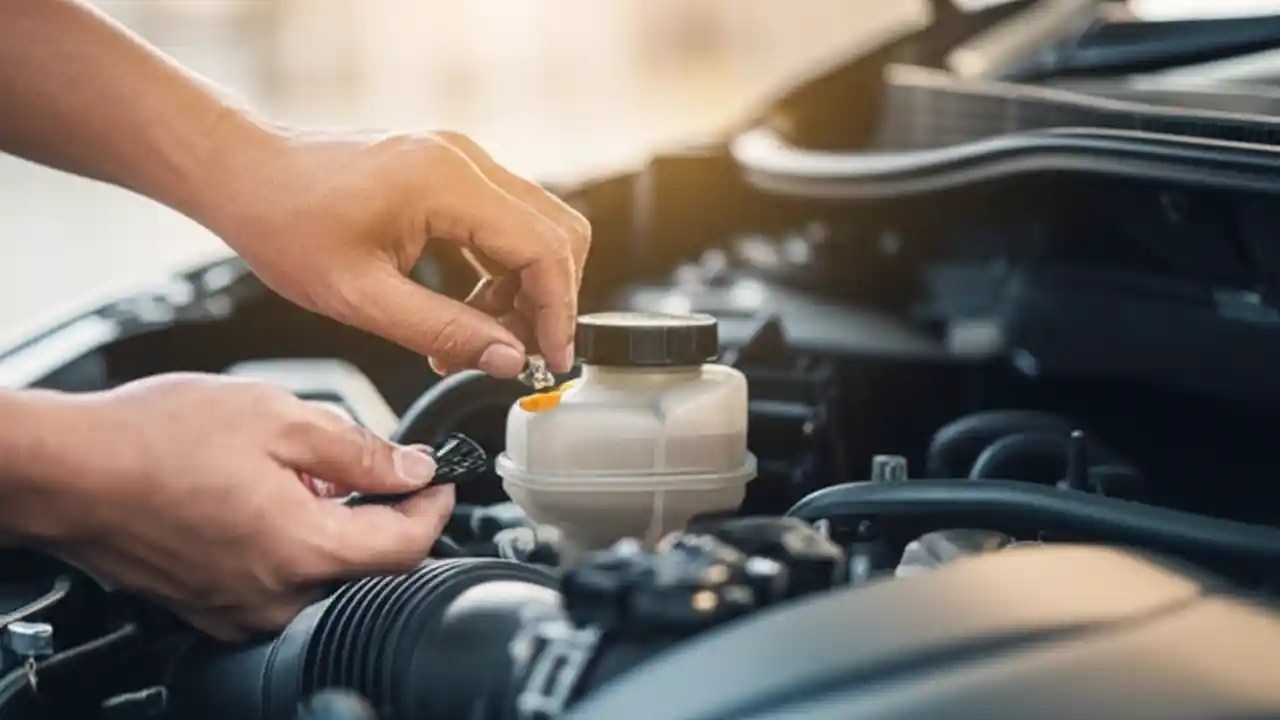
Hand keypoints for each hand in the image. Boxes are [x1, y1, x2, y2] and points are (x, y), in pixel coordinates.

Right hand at [14, 374, 452, 640]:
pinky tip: (272, 504)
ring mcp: (241, 610)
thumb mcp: (277, 417)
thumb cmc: (155, 439)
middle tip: (376, 469)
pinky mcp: (213, 610)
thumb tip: (413, 467)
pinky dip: (295, 549)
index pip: (408, 547)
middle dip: (385, 517)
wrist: (68, 472)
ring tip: (309, 479)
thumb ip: (359, 449)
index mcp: (302, 549)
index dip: (435, 509)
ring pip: (326, 578)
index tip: (439, 481)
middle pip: (370, 568)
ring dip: (338, 532)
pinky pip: (281, 586)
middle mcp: (276, 596)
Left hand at [201, 126, 589, 375]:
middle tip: (517, 354)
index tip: (549, 359)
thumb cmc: (284, 223)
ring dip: (521, 290)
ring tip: (475, 341)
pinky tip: (464, 311)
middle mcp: (465, 160)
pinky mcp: (450, 172)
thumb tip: (507, 357)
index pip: (543, 249)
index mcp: (447, 182)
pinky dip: (500, 271)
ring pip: (536, 229)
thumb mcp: (360, 298)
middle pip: (557, 233)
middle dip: (547, 301)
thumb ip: (443, 330)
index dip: (557, 312)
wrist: (244, 174)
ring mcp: (461, 161)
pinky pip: (504, 223)